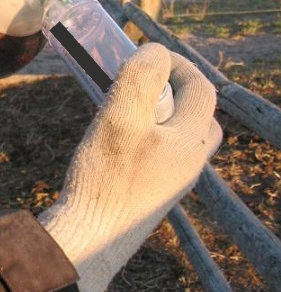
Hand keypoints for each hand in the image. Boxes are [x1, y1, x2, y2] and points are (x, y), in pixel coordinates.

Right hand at [39, 43, 220, 291]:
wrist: (91, 239)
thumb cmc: (105, 177)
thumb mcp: (120, 116)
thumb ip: (141, 77)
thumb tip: (155, 52)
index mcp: (191, 140)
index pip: (201, 88)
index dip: (177, 63)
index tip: (145, 54)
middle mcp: (190, 161)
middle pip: (200, 114)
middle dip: (175, 89)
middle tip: (141, 81)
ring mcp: (173, 181)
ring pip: (180, 135)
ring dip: (159, 113)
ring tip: (124, 106)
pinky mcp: (153, 194)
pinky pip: (162, 154)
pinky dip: (147, 135)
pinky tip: (115, 140)